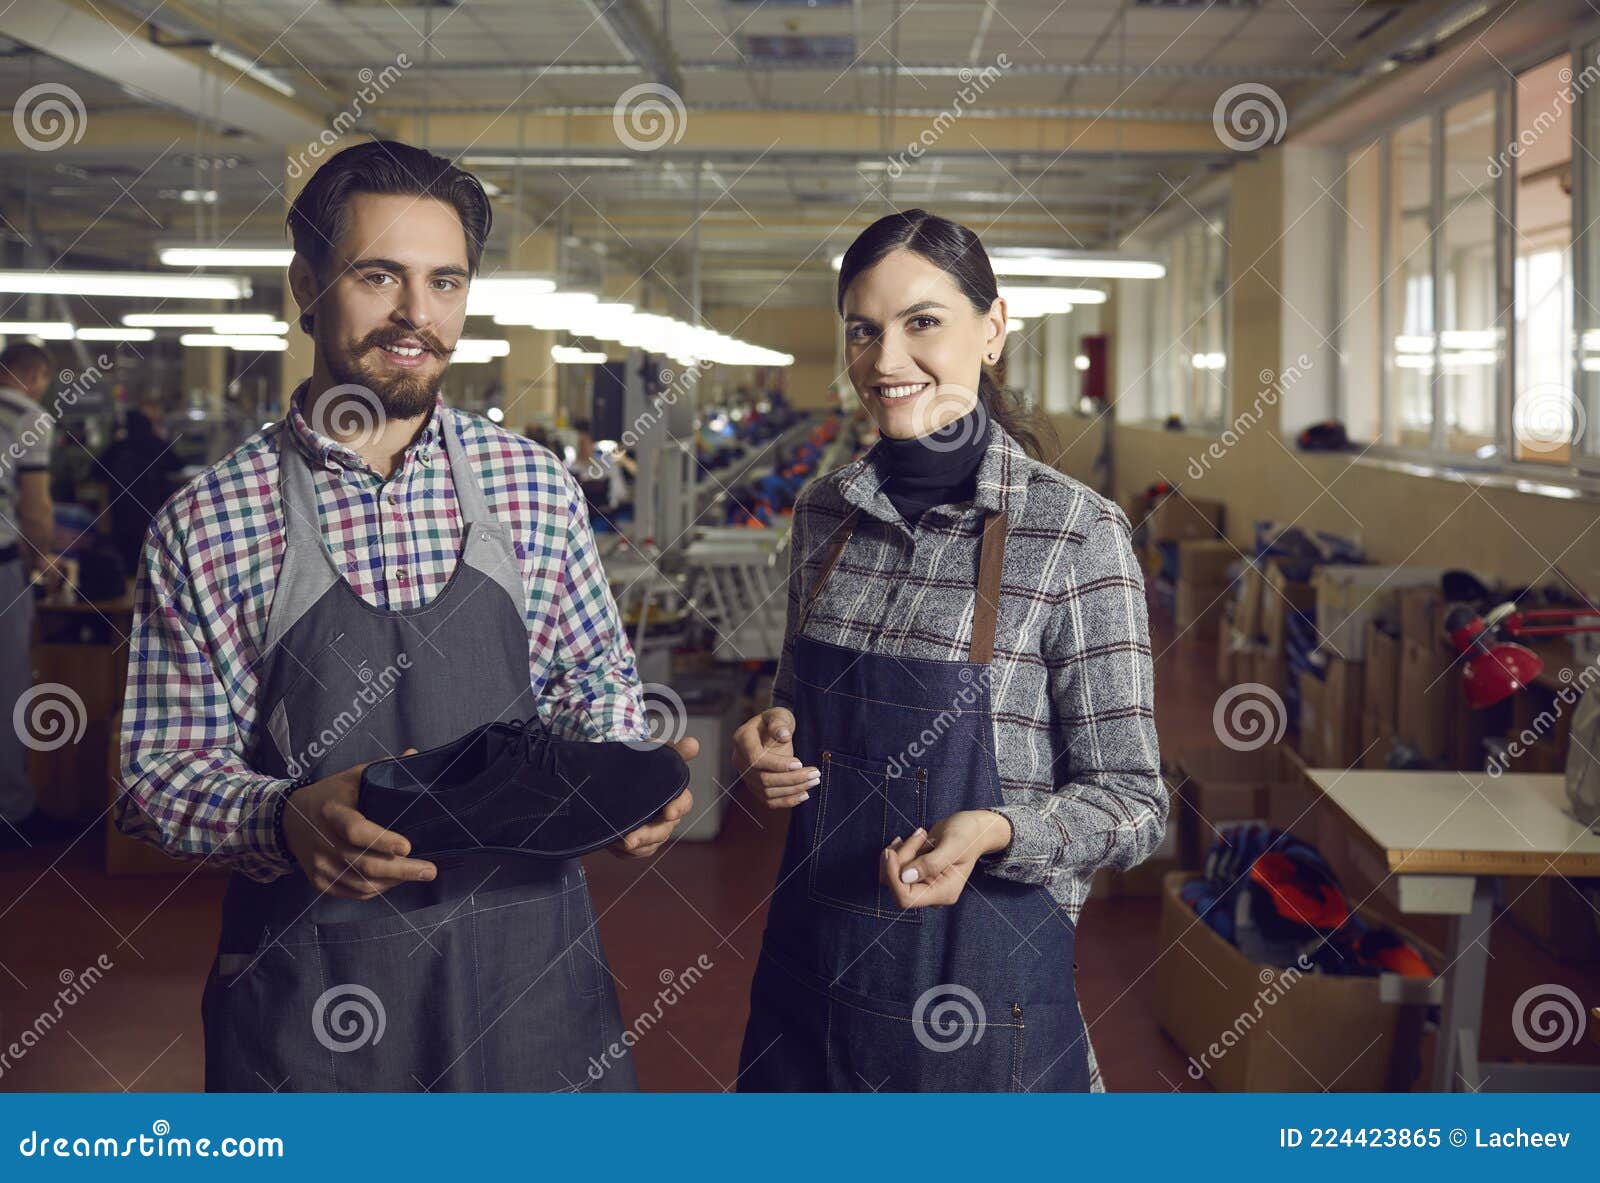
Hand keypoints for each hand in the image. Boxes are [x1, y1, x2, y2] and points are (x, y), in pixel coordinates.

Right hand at [281, 749, 438, 899]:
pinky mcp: (321, 882)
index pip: (356, 831)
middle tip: (430, 870)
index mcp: (332, 812)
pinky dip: (378, 888)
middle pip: (364, 864)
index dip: (382, 840)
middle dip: (401, 870)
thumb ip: (384, 768)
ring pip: (361, 883)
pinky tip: (396, 880)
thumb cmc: (330, 796)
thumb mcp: (352, 777)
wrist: (290, 820)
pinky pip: (354, 891)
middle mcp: (323, 842)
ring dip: (394, 881)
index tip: (407, 846)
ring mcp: (320, 866)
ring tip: (420, 873)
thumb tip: (416, 755)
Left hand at [608, 736, 697, 858]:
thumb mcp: (653, 752)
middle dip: (647, 836)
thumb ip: (673, 750)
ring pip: (649, 845)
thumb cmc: (641, 762)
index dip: (678, 808)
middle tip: (630, 840)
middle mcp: (667, 817)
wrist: (616, 776)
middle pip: (663, 831)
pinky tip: (613, 843)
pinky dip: (622, 851)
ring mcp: (653, 831)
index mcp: (675, 795)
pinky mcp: (639, 843)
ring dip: (634, 846)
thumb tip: (693, 743)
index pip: (683, 803)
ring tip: (616, 841)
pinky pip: (633, 853)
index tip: (669, 812)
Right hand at [731, 707, 817, 809]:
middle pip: (763, 778)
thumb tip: (783, 735)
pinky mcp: (754, 786)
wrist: (772, 732)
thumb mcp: (779, 715)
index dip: (777, 764)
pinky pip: (768, 801)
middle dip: (791, 779)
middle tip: (815, 774)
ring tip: (814, 781)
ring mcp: (745, 775)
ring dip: (793, 790)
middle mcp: (739, 759)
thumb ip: (779, 723)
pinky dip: (786, 800)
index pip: (756, 759)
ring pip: (767, 792)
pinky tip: (804, 794)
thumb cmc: (776, 722)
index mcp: (742, 739)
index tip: (799, 762)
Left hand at [881, 810, 1012, 909]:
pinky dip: (899, 850)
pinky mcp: (915, 873)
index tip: (890, 853)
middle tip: (920, 835)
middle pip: (896, 884)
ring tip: (922, 834)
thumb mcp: (953, 845)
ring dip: (901, 850)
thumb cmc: (968, 835)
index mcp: (943, 893)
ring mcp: (922, 883)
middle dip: (901, 857)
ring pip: (892, 874)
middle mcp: (931, 892)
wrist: (973, 829)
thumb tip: (905, 877)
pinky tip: (915, 838)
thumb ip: (931, 863)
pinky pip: (895, 867)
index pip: (906, 898)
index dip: (893, 878)